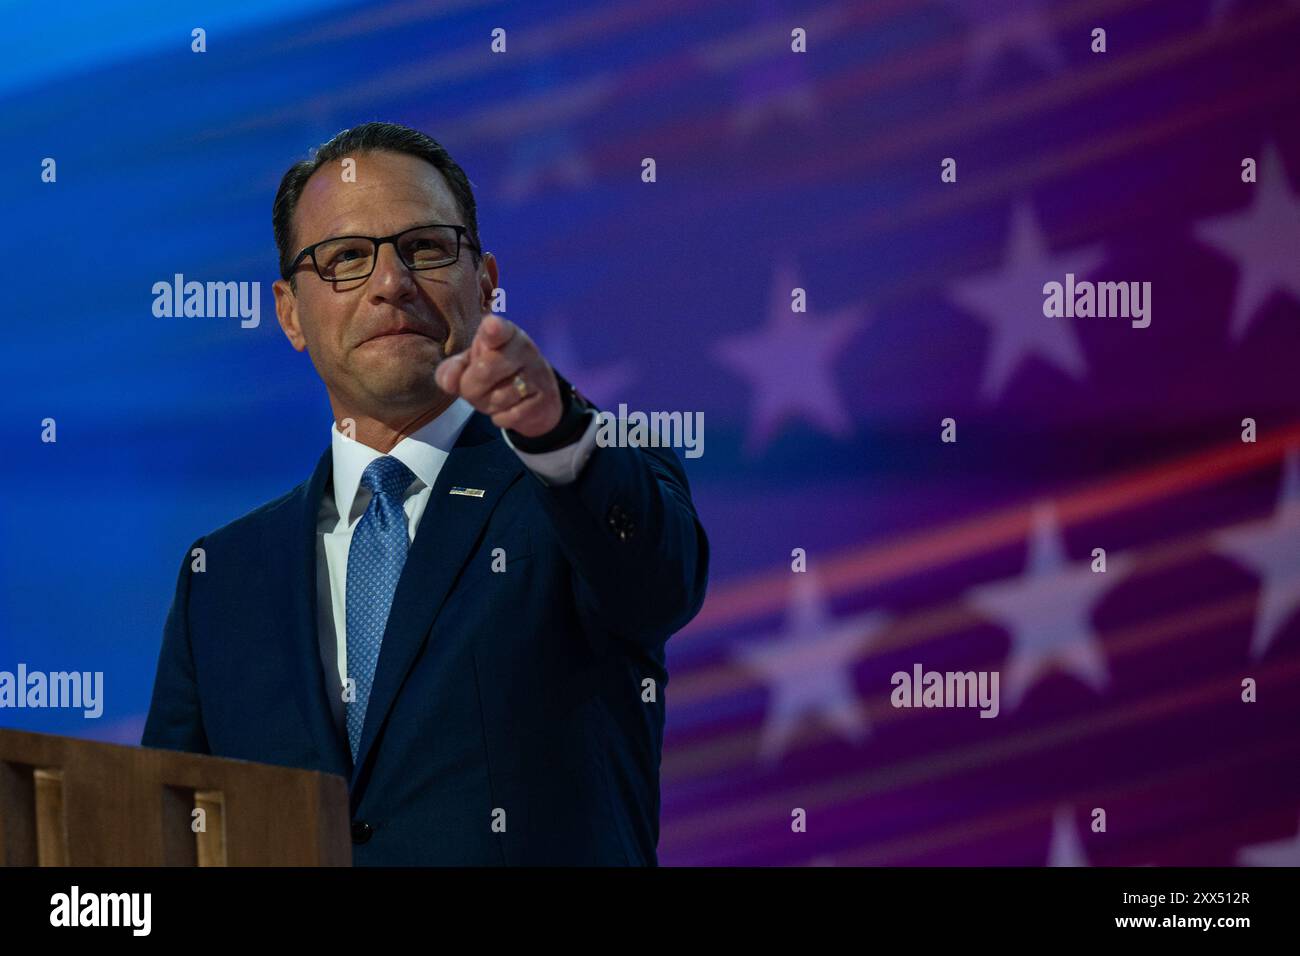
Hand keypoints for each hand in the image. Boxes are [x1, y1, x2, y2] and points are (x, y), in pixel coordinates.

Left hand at [434, 313, 562, 436]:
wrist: (536, 399)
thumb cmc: (496, 375)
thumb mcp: (470, 368)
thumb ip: (452, 370)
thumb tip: (449, 382)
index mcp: (503, 334)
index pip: (498, 330)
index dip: (493, 329)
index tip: (491, 327)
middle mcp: (523, 348)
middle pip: (484, 371)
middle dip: (470, 388)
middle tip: (475, 389)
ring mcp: (538, 373)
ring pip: (498, 398)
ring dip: (488, 406)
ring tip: (495, 398)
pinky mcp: (546, 399)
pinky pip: (512, 416)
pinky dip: (502, 418)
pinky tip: (509, 410)